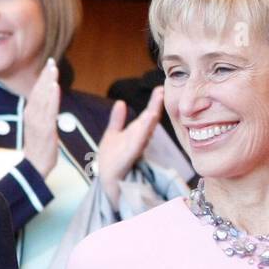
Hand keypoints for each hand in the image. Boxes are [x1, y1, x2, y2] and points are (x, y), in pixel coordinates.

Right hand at [22, 59, 61, 178]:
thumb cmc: (38, 146)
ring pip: (43, 97)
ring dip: (48, 82)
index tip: (48, 64)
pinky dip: (51, 98)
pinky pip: (49, 110)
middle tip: (51, 61)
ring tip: (53, 69)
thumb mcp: (38, 125)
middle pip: (38, 91)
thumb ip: (42, 112)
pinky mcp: (45, 129)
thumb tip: (48, 100)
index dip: (42, 77)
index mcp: (29, 113)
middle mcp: (31, 114)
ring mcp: (38, 121)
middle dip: (45, 75)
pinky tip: (54, 87)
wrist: (35, 165)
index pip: (36, 91)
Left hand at [93, 88, 162, 208]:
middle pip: (149, 120)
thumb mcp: (112, 135)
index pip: (146, 114)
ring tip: (154, 108)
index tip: (161, 87)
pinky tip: (143, 129)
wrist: (106, 180)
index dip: (153, 102)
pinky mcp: (128, 158)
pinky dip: (141, 136)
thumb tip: (121, 102)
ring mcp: (134, 149)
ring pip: (144, 132)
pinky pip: (136, 145)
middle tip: (163, 90)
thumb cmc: (111, 160)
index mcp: (135, 133)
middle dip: (155, 106)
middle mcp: (138, 140)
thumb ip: (117, 120)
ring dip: (150, 121)